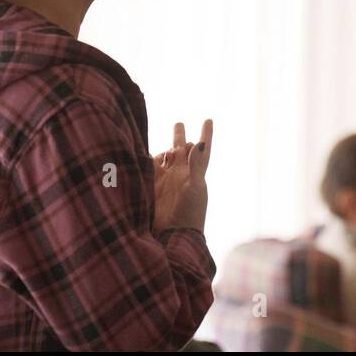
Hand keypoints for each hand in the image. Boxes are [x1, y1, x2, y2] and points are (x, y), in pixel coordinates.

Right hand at [153, 119, 212, 233]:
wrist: (172, 235)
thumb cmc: (190, 213)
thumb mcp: (195, 187)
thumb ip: (196, 165)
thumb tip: (198, 143)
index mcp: (195, 173)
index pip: (202, 150)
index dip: (206, 134)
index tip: (208, 120)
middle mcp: (180, 174)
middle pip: (181, 150)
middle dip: (179, 137)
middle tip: (179, 123)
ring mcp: (165, 180)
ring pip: (164, 158)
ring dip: (165, 151)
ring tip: (166, 152)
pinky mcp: (151, 186)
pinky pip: (149, 168)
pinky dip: (148, 160)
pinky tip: (147, 156)